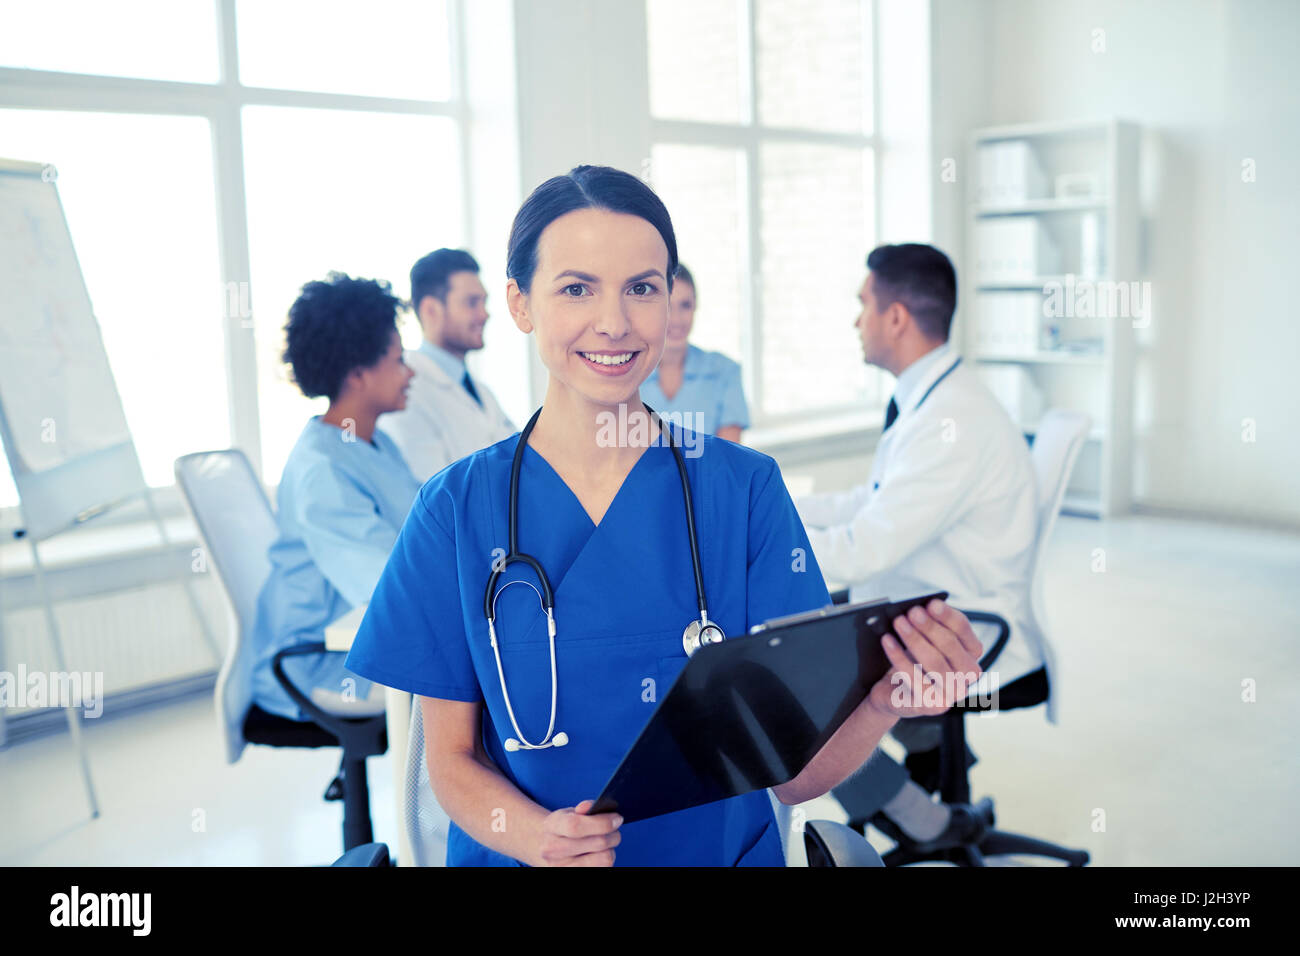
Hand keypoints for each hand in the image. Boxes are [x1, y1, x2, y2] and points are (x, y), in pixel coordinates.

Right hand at [536, 799, 621, 866]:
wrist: (547, 847)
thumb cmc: (563, 827)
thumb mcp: (569, 812)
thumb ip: (583, 808)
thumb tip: (590, 807)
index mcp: (551, 827)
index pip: (576, 826)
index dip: (601, 822)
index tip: (616, 818)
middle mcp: (552, 850)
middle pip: (597, 843)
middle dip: (613, 834)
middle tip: (616, 827)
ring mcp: (562, 867)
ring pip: (604, 858)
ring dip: (611, 848)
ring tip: (607, 841)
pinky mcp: (574, 875)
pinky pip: (603, 868)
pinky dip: (605, 859)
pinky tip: (599, 853)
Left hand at [867, 599, 983, 718]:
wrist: (893, 693)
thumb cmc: (913, 661)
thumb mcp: (925, 641)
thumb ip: (929, 625)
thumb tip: (919, 609)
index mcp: (971, 655)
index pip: (963, 631)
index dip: (947, 616)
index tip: (931, 603)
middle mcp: (967, 676)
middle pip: (950, 646)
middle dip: (929, 627)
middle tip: (912, 611)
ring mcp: (952, 694)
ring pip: (934, 662)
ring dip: (914, 639)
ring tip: (898, 622)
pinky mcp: (932, 705)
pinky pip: (914, 677)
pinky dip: (898, 656)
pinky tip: (887, 640)